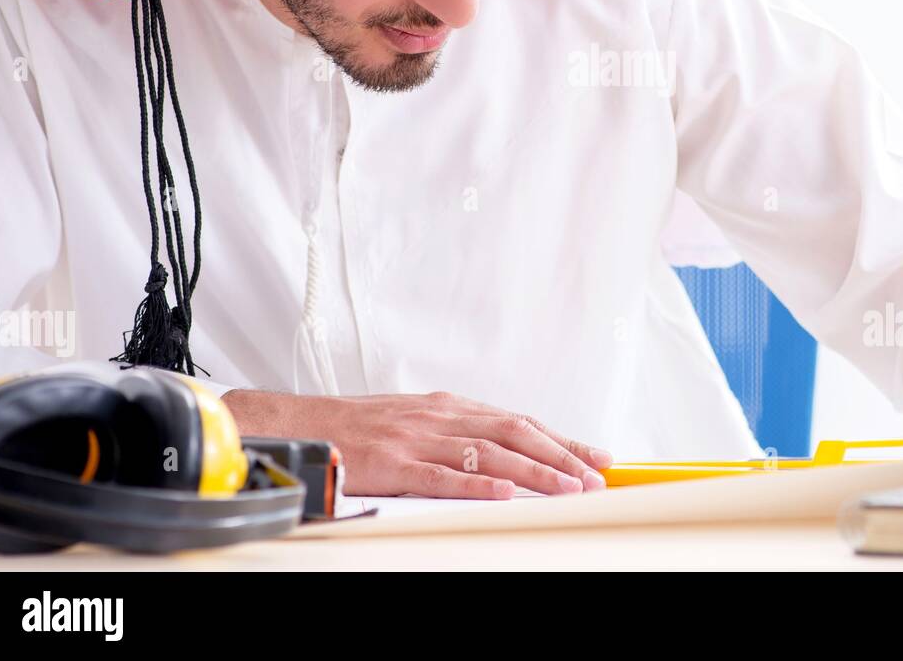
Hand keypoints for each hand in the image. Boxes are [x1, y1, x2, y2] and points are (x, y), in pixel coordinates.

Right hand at [222, 388, 612, 497]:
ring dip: (535, 472)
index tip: (597, 456)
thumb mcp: (418, 421)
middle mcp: (442, 417)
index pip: (520, 422)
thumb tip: (506, 453)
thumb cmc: (362, 428)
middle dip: (561, 455)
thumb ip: (459, 434)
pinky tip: (505, 495)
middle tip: (595, 476)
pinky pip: (442, 476)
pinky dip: (477, 486)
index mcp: (450, 407)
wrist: (305, 423)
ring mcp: (419, 438)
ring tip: (568, 488)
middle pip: (516, 434)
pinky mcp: (395, 463)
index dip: (562, 439)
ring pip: (490, 454)